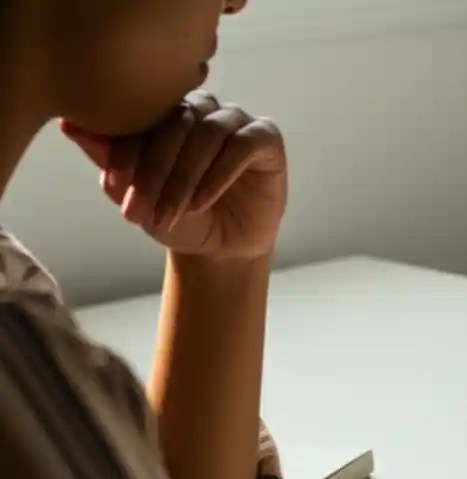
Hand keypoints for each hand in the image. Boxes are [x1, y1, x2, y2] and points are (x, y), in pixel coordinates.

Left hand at [61, 90, 287, 259]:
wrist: (220, 249)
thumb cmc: (177, 215)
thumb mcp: (137, 191)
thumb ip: (108, 157)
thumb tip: (69, 122)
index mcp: (167, 111)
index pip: (145, 116)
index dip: (127, 150)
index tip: (115, 186)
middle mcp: (202, 108)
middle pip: (176, 122)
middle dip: (155, 169)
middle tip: (140, 210)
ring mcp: (236, 120)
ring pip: (208, 132)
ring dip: (185, 177)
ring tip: (172, 212)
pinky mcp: (266, 138)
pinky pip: (241, 146)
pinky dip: (218, 176)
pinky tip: (201, 203)